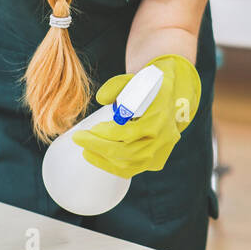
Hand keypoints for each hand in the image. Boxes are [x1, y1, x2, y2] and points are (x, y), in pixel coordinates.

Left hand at [71, 54, 200, 178]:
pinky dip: (111, 167)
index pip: (131, 132)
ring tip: (85, 149)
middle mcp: (164, 136)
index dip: (107, 133)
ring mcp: (162, 151)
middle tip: (79, 138)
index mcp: (161, 114)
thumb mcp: (133, 79)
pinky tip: (96, 157)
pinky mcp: (157, 161)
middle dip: (99, 146)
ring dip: (103, 158)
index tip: (89, 128)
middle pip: (128, 151)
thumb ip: (116, 86)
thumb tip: (101, 98)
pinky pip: (132, 169)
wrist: (171, 97)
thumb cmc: (148, 87)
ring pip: (129, 164)